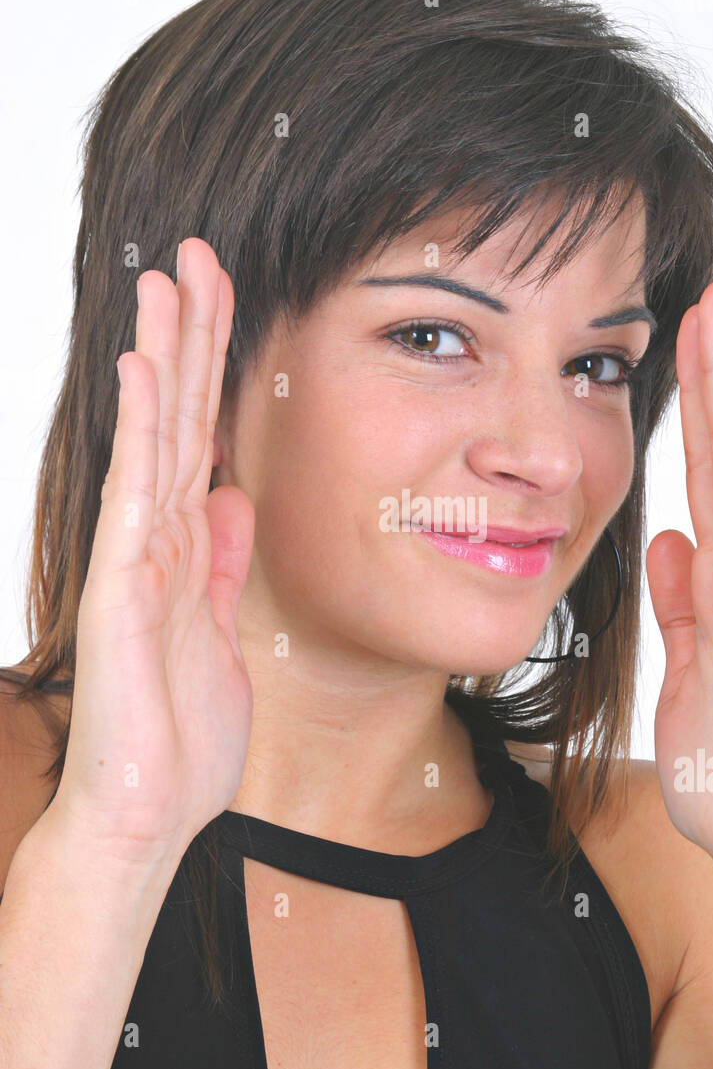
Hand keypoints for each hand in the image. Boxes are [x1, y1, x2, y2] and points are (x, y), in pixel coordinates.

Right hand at [55, 238, 255, 863]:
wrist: (145, 813)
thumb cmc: (176, 732)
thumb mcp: (219, 627)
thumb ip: (222, 561)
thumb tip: (232, 497)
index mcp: (185, 546)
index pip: (203, 437)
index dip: (214, 367)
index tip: (224, 298)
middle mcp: (156, 540)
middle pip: (179, 420)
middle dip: (189, 336)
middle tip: (196, 254)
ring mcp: (135, 560)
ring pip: (153, 441)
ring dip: (162, 359)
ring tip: (164, 282)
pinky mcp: (123, 591)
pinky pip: (137, 499)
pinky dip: (144, 434)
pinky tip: (146, 374)